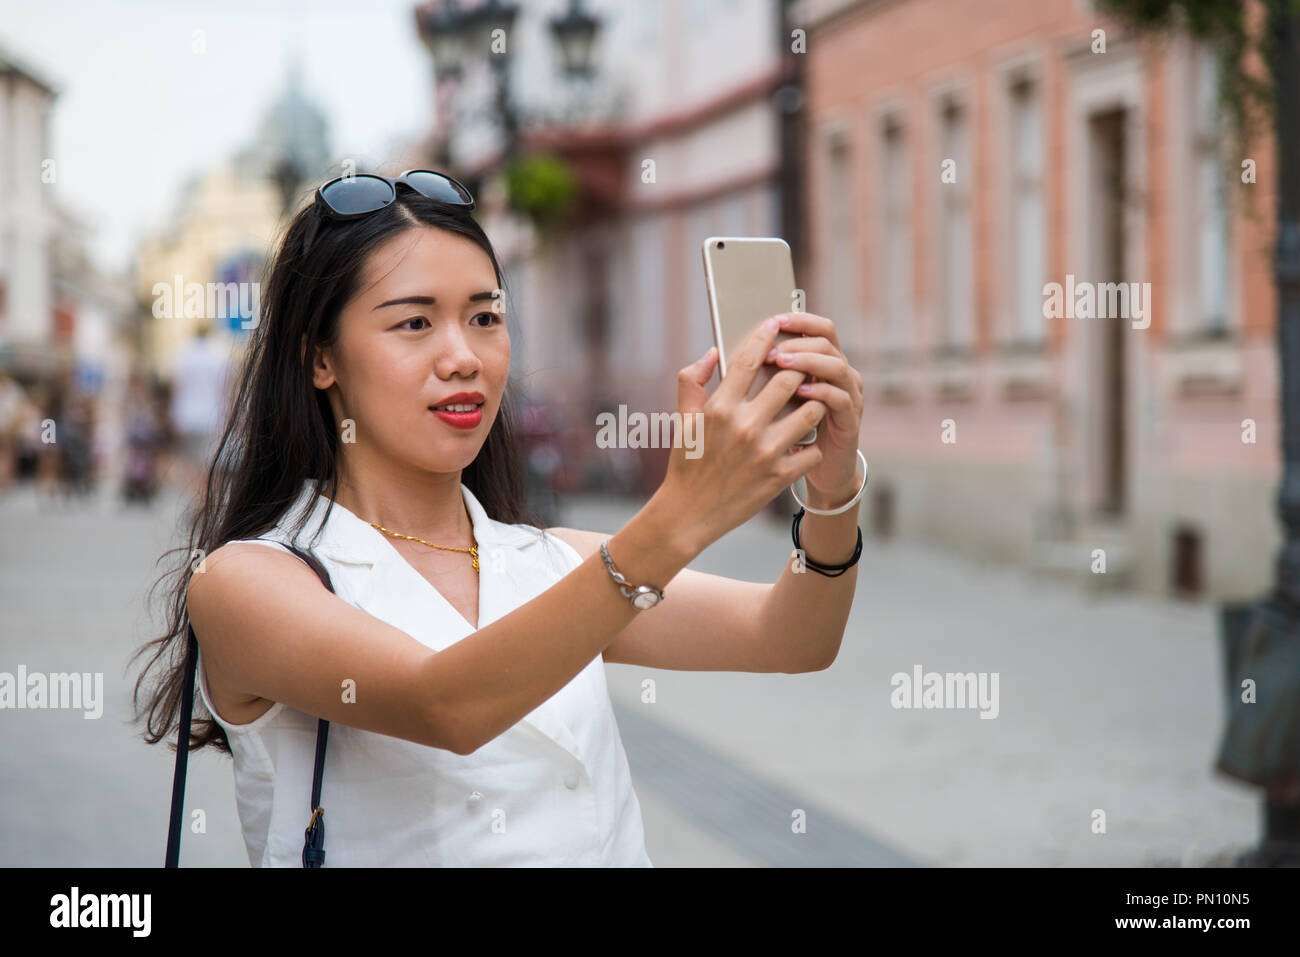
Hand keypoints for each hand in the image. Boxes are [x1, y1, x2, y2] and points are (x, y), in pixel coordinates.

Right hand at [654, 316, 827, 552]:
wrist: (689, 515)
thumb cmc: (685, 464)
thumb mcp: (681, 421)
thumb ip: (691, 382)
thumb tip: (712, 352)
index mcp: (720, 408)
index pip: (748, 358)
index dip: (766, 335)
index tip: (776, 323)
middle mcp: (744, 426)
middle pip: (790, 379)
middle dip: (799, 369)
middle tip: (802, 368)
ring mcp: (765, 452)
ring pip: (811, 410)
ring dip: (813, 404)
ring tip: (808, 404)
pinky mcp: (779, 476)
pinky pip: (812, 449)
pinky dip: (811, 444)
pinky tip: (803, 442)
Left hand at [765, 312, 863, 506]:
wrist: (819, 472)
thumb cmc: (789, 435)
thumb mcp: (770, 402)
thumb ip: (752, 377)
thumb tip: (715, 354)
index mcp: (821, 364)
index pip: (817, 329)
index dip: (799, 320)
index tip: (773, 321)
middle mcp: (839, 374)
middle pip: (827, 341)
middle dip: (798, 341)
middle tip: (771, 349)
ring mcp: (848, 395)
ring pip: (836, 366)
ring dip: (808, 361)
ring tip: (782, 362)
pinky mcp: (849, 420)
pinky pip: (840, 398)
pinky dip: (821, 392)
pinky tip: (801, 392)